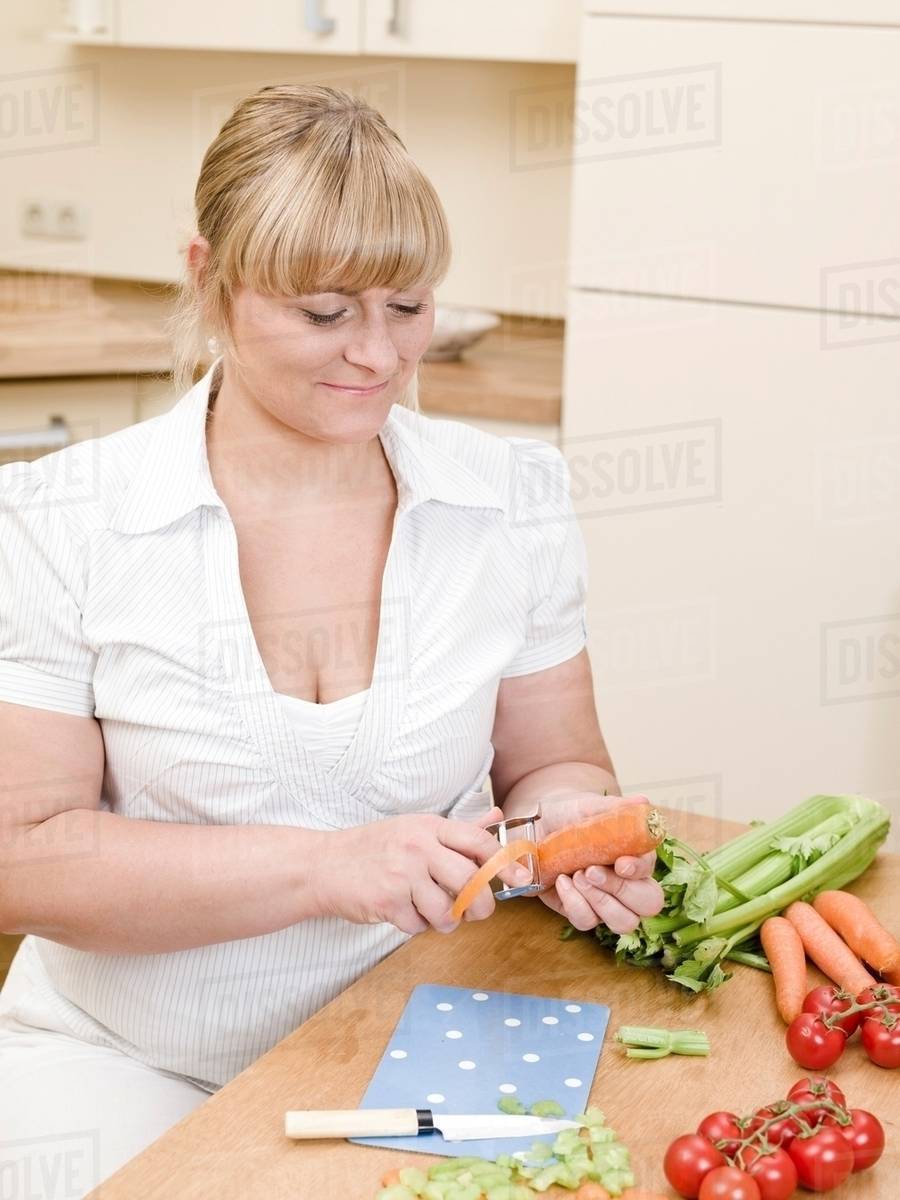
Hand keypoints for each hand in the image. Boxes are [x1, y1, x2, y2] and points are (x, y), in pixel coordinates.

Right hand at [316, 806, 508, 935]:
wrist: (324, 865)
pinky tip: (404, 912)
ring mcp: (401, 875)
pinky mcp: (386, 902)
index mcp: (428, 827)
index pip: (478, 842)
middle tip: (476, 911)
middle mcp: (417, 847)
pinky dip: (416, 926)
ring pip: (447, 911)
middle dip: (481, 905)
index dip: (504, 862)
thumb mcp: (416, 828)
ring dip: (444, 921)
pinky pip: (419, 926)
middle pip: (470, 882)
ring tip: (431, 912)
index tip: (519, 879)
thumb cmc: (374, 847)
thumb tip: (497, 816)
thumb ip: (459, 828)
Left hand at [528, 792, 663, 933]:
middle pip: (648, 904)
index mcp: (634, 855)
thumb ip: (616, 807)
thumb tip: (643, 802)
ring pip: (624, 922)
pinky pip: (587, 922)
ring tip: (576, 875)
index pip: (651, 870)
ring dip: (599, 901)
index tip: (620, 863)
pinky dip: (574, 904)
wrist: (537, 826)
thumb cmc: (570, 815)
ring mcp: (606, 902)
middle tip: (591, 871)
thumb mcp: (588, 807)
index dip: (639, 870)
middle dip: (621, 890)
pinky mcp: (582, 911)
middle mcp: (627, 883)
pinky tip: (561, 882)